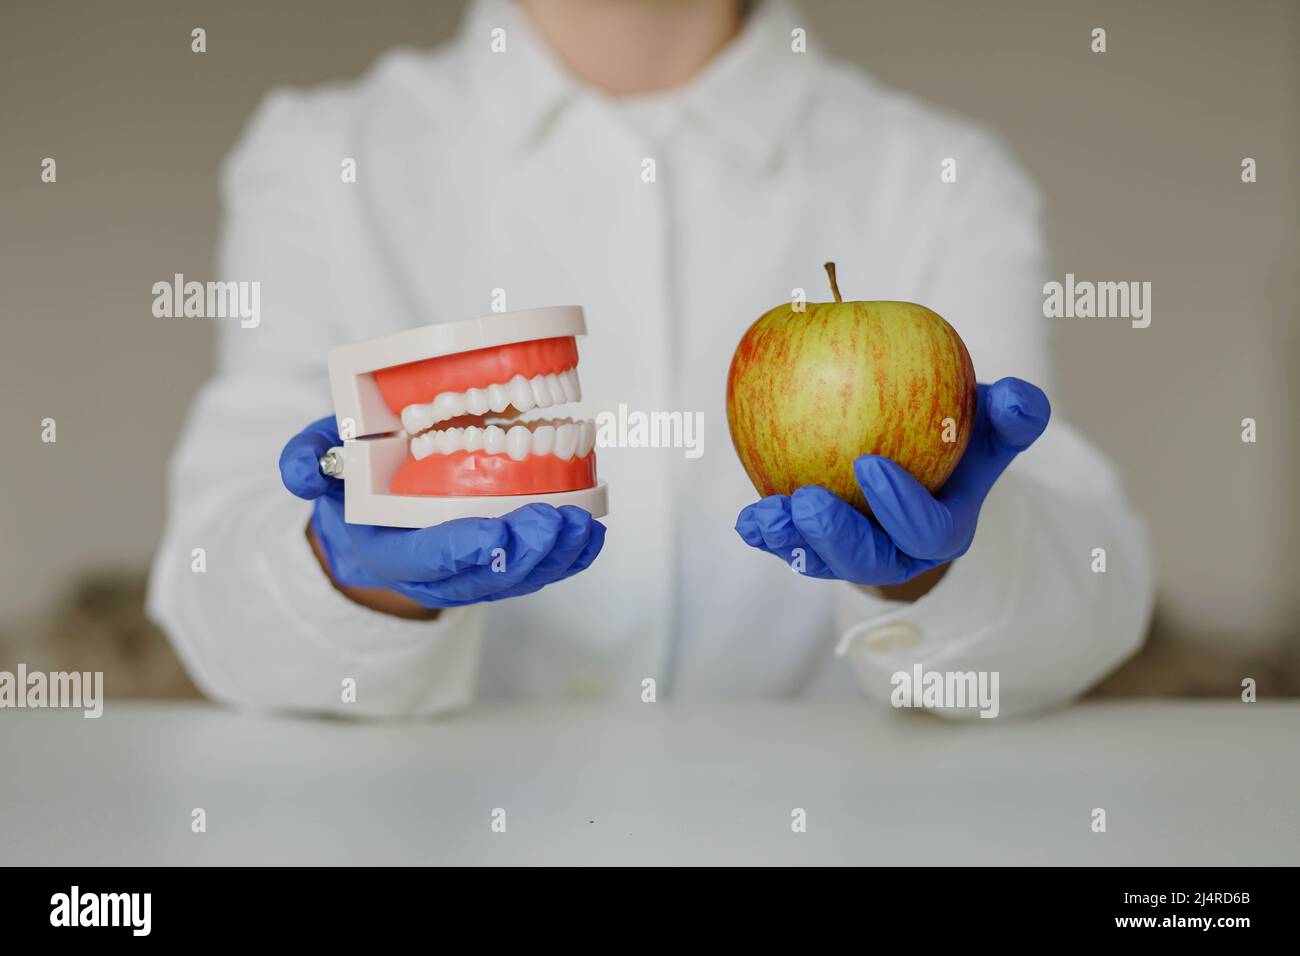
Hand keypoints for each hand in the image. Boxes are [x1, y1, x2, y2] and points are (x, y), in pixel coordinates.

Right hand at [279, 417, 605, 607]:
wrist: (369, 519)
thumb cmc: (351, 483)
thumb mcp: (317, 466)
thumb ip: (306, 463)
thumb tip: (305, 470)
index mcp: (387, 551)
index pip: (429, 558)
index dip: (464, 549)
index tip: (497, 532)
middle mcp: (433, 574)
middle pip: (485, 576)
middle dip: (524, 553)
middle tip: (556, 520)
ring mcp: (470, 575)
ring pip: (518, 579)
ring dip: (556, 557)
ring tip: (584, 525)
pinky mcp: (500, 568)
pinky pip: (538, 572)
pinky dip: (568, 558)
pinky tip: (591, 534)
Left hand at [734, 377, 1049, 585]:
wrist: (919, 459)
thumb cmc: (958, 435)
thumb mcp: (992, 422)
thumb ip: (1014, 414)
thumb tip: (1016, 399)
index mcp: (943, 531)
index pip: (927, 531)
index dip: (901, 506)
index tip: (868, 462)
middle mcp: (898, 555)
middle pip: (868, 562)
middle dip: (836, 537)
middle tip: (808, 500)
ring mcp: (854, 556)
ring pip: (822, 562)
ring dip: (792, 542)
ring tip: (765, 515)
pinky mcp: (817, 547)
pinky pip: (791, 548)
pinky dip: (768, 536)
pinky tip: (747, 520)